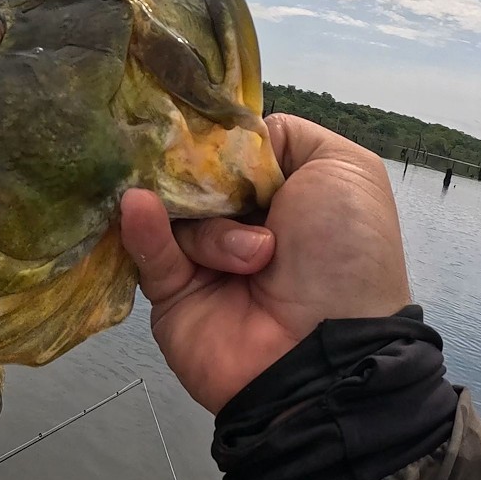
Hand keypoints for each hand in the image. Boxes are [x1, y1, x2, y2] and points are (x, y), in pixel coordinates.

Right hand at [120, 114, 411, 413]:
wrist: (324, 352)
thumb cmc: (343, 256)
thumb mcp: (341, 169)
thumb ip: (285, 136)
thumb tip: (231, 138)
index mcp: (285, 195)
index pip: (233, 151)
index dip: (220, 139)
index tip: (204, 127)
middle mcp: (243, 223)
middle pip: (196, 177)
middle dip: (203, 176)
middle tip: (213, 184)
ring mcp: (204, 260)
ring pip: (176, 213)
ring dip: (211, 228)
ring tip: (253, 258)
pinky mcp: (171, 293)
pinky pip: (149, 252)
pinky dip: (143, 228)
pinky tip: (137, 207)